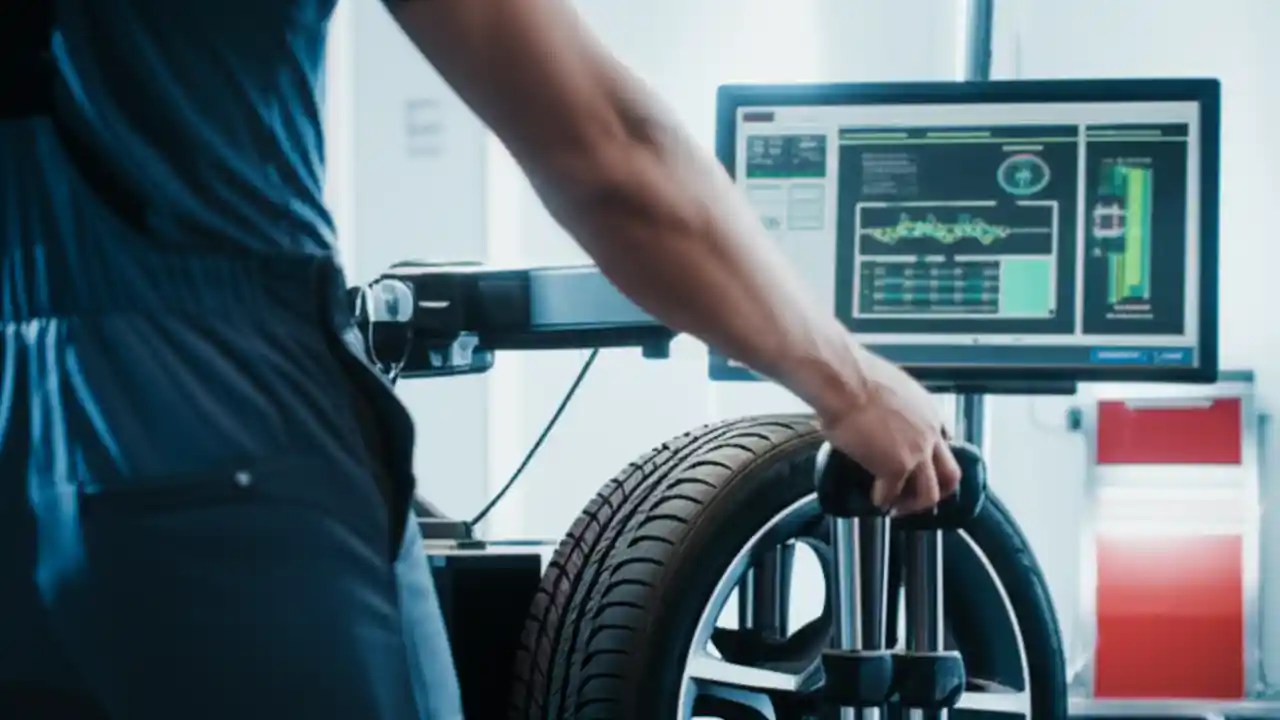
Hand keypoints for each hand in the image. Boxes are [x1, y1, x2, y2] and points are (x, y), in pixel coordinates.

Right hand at [818, 345, 960, 515]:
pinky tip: (874, 500)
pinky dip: (882, 501)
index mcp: (928, 412)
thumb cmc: (853, 376)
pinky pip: (892, 494)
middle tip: (918, 498)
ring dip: (912, 505)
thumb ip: (893, 410)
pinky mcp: (895, 467)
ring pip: (929, 493)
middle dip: (937, 492)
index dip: (930, 460)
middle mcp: (930, 434)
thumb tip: (876, 419)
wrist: (842, 379)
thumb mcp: (888, 390)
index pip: (943, 444)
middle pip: (950, 474)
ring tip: (896, 506)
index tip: (917, 468)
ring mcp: (916, 453)